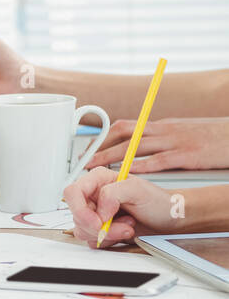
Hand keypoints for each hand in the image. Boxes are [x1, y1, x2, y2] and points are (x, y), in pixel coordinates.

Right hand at [63, 166, 179, 246]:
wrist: (169, 218)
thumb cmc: (157, 201)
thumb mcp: (138, 190)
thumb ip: (112, 194)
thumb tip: (99, 209)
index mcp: (97, 180)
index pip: (72, 192)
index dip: (80, 209)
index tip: (98, 222)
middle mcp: (93, 196)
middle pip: (77, 215)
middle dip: (99, 226)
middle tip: (122, 226)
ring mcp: (95, 213)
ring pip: (82, 229)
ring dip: (107, 234)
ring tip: (127, 226)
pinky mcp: (100, 228)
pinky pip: (91, 239)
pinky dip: (108, 240)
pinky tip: (123, 231)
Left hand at [85, 117, 228, 171]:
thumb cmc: (214, 137)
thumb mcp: (184, 133)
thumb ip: (164, 139)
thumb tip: (145, 149)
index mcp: (162, 126)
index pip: (125, 127)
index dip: (104, 137)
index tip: (89, 148)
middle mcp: (164, 130)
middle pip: (123, 134)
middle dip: (101, 146)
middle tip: (83, 160)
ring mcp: (175, 141)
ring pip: (135, 146)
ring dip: (111, 156)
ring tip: (93, 167)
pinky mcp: (187, 155)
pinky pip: (159, 159)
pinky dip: (140, 165)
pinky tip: (126, 172)